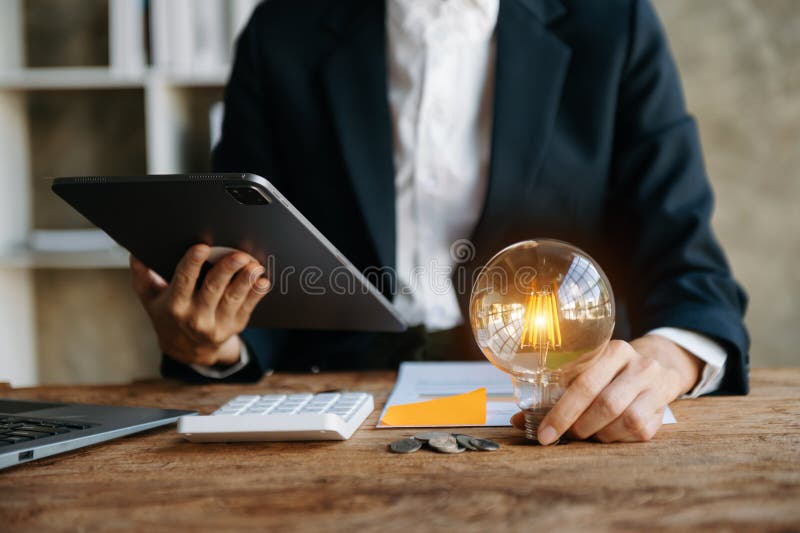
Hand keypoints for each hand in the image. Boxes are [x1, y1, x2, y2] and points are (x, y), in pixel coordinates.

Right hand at [130, 244, 269, 367]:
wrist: (185, 349)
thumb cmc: (167, 314)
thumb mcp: (149, 296)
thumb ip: (142, 274)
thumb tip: (135, 252)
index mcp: (174, 305)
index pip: (183, 281)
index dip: (192, 263)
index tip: (201, 247)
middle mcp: (195, 316)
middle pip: (213, 289)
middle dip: (226, 270)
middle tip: (238, 254)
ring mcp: (217, 323)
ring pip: (233, 299)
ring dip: (245, 281)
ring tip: (254, 265)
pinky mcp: (235, 325)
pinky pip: (248, 307)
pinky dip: (257, 294)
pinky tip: (262, 281)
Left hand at [511, 336, 702, 443]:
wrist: (657, 367)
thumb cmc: (609, 373)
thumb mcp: (587, 370)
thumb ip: (556, 391)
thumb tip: (518, 419)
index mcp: (613, 349)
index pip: (584, 383)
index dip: (562, 412)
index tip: (544, 434)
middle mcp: (639, 364)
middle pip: (606, 404)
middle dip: (580, 427)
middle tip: (565, 436)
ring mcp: (656, 385)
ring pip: (625, 421)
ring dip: (600, 435)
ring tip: (588, 433)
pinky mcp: (664, 407)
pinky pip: (639, 432)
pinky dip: (617, 438)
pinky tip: (608, 433)